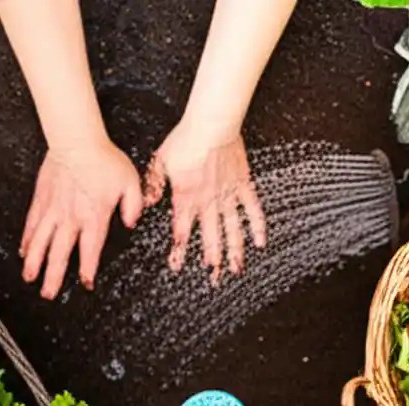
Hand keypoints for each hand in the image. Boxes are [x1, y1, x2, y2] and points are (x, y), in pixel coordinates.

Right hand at [21, 139, 142, 298]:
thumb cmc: (104, 159)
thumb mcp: (130, 182)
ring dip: (35, 263)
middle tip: (48, 294)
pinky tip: (24, 252)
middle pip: (60, 254)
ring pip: (41, 242)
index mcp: (94, 217)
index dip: (86, 269)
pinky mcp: (41, 200)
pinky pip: (32, 224)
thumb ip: (133, 206)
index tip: (85, 283)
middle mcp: (71, 218)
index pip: (90, 251)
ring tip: (30, 279)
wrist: (77, 140)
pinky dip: (27, 240)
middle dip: (54, 277)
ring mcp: (53, 210)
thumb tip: (131, 223)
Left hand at [145, 123, 265, 284]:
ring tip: (237, 269)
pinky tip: (261, 242)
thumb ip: (154, 185)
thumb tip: (148, 204)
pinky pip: (252, 208)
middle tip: (214, 279)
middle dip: (212, 260)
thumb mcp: (160, 163)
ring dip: (235, 250)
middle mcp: (208, 201)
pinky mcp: (242, 184)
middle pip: (210, 237)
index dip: (180, 250)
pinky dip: (257, 225)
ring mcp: (228, 194)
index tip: (178, 266)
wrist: (211, 124)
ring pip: (233, 229)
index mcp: (186, 198)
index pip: (182, 230)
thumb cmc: (185, 140)